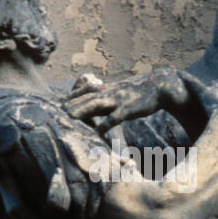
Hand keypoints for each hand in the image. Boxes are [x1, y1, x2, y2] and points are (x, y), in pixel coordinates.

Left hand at [64, 68, 188, 131]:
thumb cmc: (141, 91)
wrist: (161, 85)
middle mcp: (111, 92)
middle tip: (56, 110)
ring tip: (69, 117)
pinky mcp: (129, 109)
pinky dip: (105, 125)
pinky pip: (115, 118)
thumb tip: (98, 100)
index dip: (72, 96)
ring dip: (82, 110)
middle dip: (71, 103)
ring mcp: (119, 100)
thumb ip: (109, 94)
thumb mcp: (122, 90)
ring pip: (96, 104)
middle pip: (86, 97)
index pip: (85, 90)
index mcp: (109, 88)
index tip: (59, 102)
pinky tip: (97, 132)